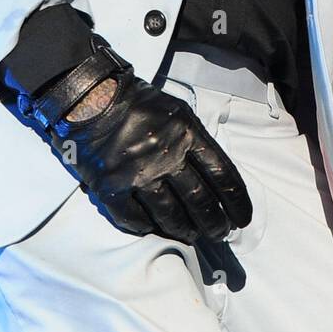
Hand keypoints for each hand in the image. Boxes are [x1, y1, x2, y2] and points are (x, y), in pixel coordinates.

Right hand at [49, 59, 252, 244]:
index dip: (236, 201)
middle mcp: (166, 155)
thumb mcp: (175, 111)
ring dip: (185, 229)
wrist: (90, 97)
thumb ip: (195, 140)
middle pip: (200, 201)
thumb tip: (214, 175)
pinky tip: (154, 229)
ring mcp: (137, 174)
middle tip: (220, 233)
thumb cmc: (137, 103)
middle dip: (215, 223)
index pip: (222, 174)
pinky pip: (134, 218)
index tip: (242, 218)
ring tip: (192, 235)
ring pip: (170, 215)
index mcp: (186, 133)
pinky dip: (146, 227)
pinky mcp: (111, 187)